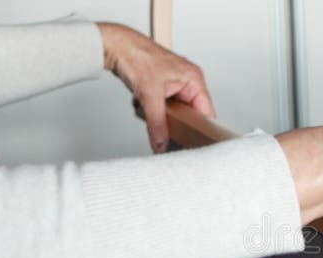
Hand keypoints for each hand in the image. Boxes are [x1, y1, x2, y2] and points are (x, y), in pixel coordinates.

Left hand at [97, 23, 214, 152]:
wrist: (115, 46)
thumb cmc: (136, 57)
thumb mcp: (149, 96)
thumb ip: (157, 124)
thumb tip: (161, 144)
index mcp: (194, 79)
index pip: (206, 112)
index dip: (200, 129)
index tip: (191, 142)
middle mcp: (189, 81)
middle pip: (192, 114)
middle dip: (179, 124)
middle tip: (168, 133)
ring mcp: (177, 84)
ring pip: (178, 112)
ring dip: (166, 117)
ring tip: (153, 112)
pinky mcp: (164, 87)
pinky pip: (167, 107)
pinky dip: (157, 111)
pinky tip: (146, 106)